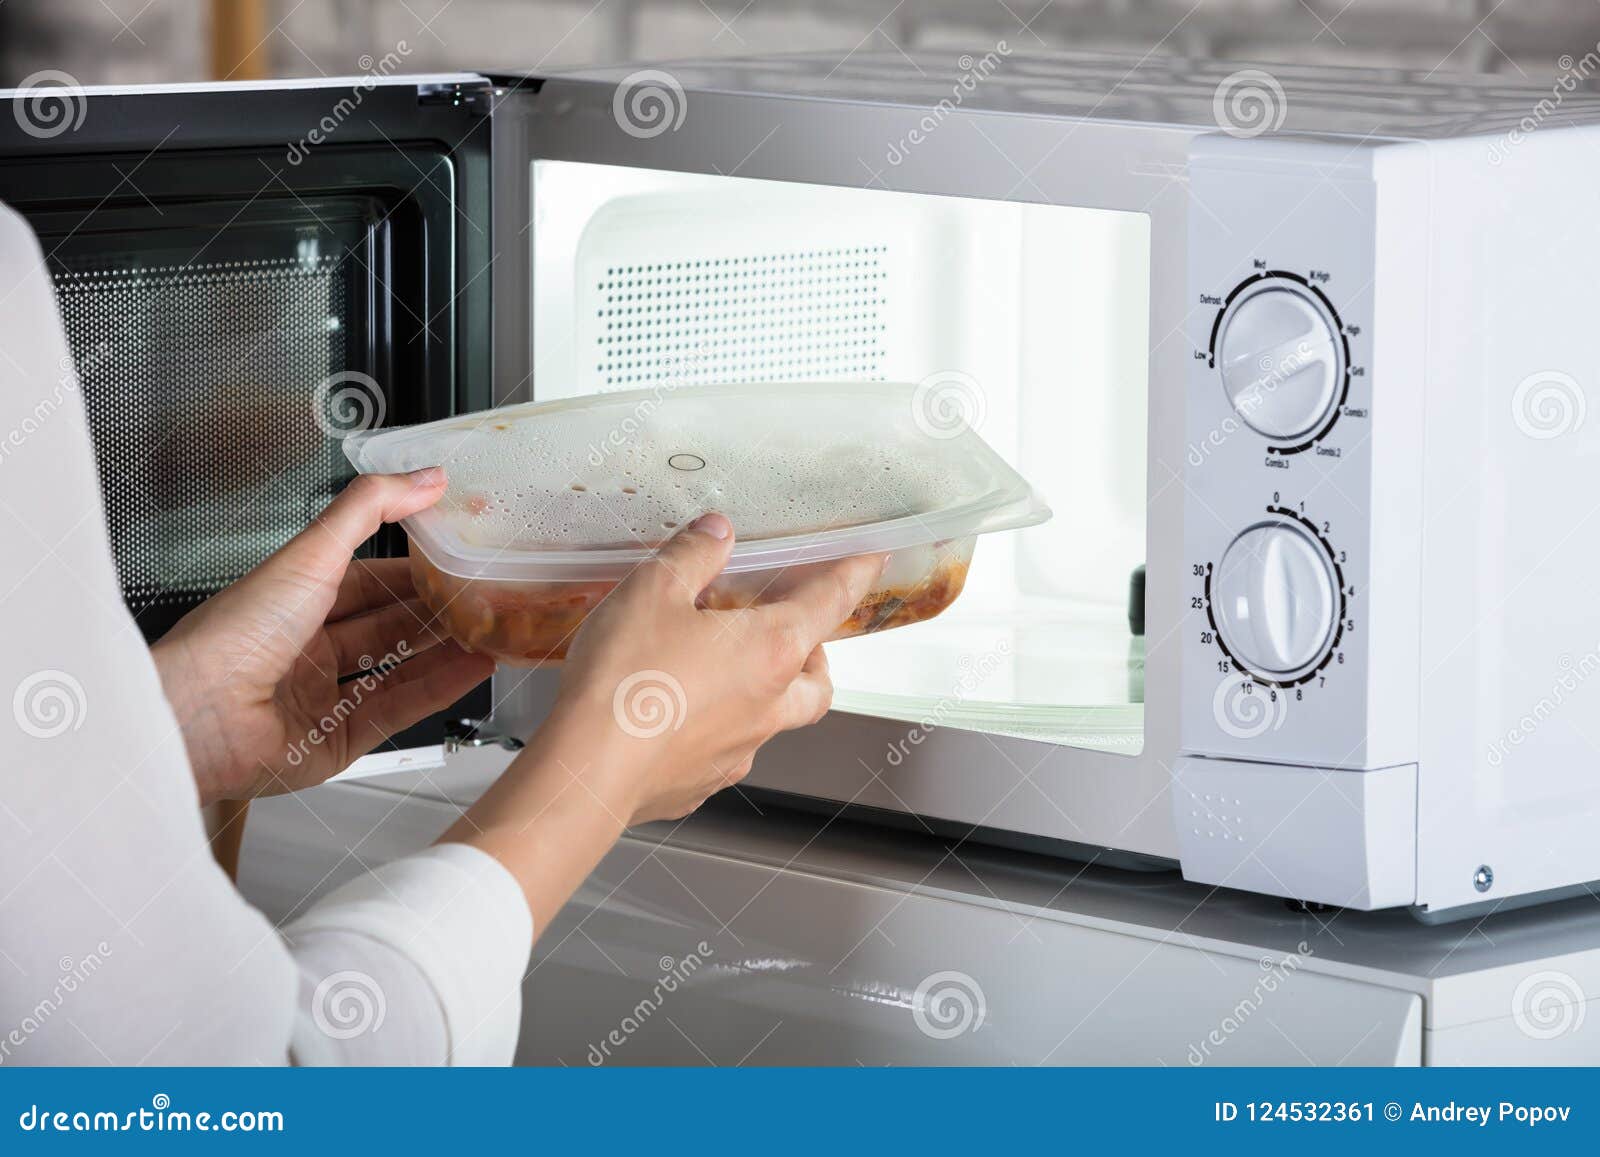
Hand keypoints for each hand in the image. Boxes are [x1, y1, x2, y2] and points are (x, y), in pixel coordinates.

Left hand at [152, 469, 494, 804]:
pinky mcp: (336, 741)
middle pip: (388, 626)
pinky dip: (438, 689)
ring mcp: (323, 697)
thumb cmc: (235, 633)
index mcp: (292, 601)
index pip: (369, 581)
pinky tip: (470, 669)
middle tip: (483, 599)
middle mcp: (306, 648)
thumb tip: (423, 478)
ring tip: (488, 633)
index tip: (458, 558)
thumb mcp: (311, 552)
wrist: (200, 715)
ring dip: (445, 652)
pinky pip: (398, 709)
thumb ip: (369, 509)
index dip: (415, 570)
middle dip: (436, 613)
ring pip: (399, 669)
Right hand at [440, 512, 884, 934]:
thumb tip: (716, 533)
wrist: (586, 773)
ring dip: (762, 695)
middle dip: (815, 656)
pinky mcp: (698, 784)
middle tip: (793, 635)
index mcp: (769, 650)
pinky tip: (674, 715)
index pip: (830, 602)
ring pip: (772, 722)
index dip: (852, 576)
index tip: (869, 562)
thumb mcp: (652, 591)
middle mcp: (767, 707)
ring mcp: (736, 752)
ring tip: (720, 671)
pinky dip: (713, 730)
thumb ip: (692, 555)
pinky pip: (722, 752)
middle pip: (817, 683)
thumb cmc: (625, 682)